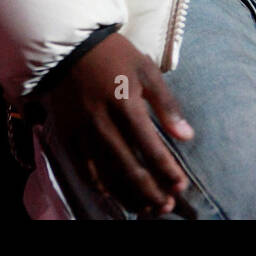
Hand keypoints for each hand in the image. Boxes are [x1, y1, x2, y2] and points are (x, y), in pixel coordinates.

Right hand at [39, 31, 194, 216]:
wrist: (71, 46)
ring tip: (146, 208)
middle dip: (151, 192)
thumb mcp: (146, 70)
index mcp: (126, 104)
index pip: (151, 148)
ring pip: (107, 175)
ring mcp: (83, 132)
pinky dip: (101, 188)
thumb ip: (166, 104)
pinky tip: (115, 196)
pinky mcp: (67, 135)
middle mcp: (103, 123)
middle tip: (166, 207)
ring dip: (129, 196)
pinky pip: (84, 170)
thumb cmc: (115, 56)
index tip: (181, 186)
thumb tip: (187, 136)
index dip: (168, 171)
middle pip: (130, 168)